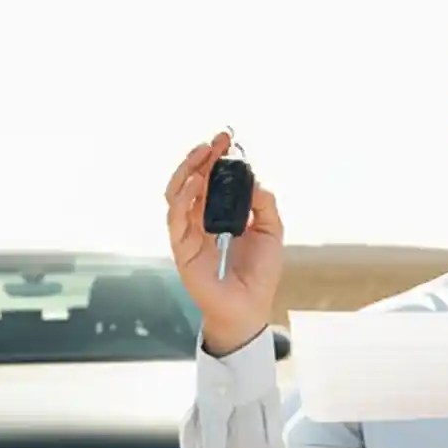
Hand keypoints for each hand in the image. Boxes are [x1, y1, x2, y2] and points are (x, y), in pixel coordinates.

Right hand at [164, 129, 284, 353]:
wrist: (250, 308)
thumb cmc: (260, 273)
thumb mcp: (271, 232)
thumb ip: (264, 204)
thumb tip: (254, 178)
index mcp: (218, 214)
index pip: (210, 179)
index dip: (215, 158)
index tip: (226, 139)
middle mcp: (199, 221)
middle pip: (190, 181)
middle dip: (200, 158)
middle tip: (215, 142)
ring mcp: (188, 235)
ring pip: (176, 195)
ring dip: (187, 172)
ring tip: (203, 156)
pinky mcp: (182, 250)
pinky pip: (176, 220)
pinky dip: (183, 199)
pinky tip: (196, 184)